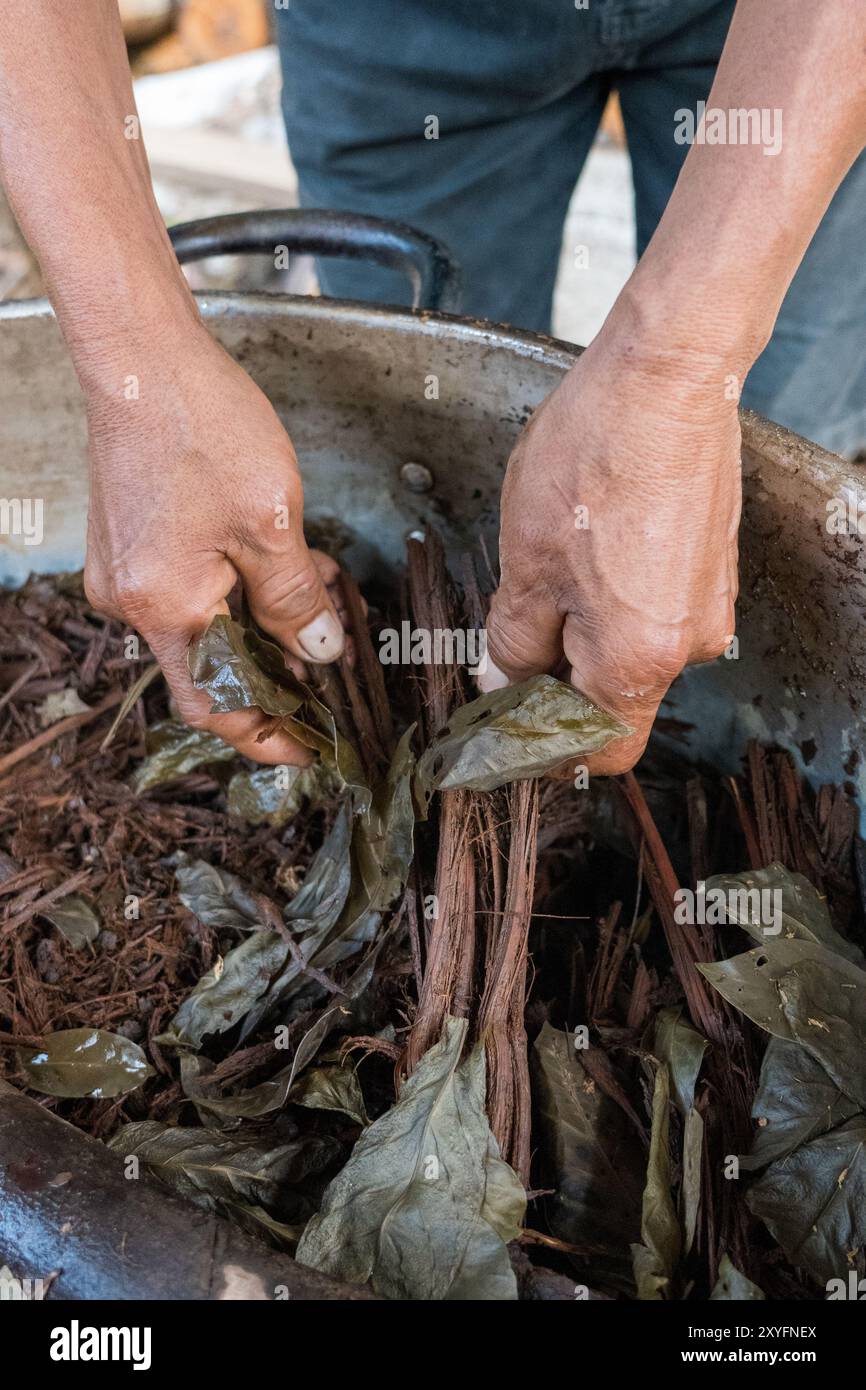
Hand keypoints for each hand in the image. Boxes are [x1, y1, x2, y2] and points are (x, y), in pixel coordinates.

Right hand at [83, 326, 345, 764]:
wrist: (141, 357)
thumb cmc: (202, 427)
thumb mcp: (272, 523)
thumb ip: (295, 599)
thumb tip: (317, 654)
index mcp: (165, 608)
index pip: (215, 707)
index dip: (265, 735)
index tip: (309, 748)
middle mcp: (132, 603)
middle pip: (212, 669)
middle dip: (278, 671)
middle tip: (332, 664)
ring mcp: (126, 572)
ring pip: (206, 625)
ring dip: (266, 624)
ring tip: (322, 601)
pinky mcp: (131, 544)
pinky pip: (190, 590)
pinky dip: (239, 590)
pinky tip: (283, 565)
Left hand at [481, 301, 741, 774]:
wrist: (666, 378)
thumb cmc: (594, 462)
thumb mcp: (525, 567)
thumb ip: (514, 644)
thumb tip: (507, 682)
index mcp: (637, 662)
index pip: (597, 750)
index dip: (548, 746)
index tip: (509, 724)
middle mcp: (688, 646)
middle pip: (614, 700)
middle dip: (558, 679)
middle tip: (510, 635)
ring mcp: (709, 604)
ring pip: (632, 649)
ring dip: (584, 630)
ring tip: (550, 564)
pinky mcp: (712, 566)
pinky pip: (655, 607)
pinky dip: (616, 595)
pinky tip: (587, 543)